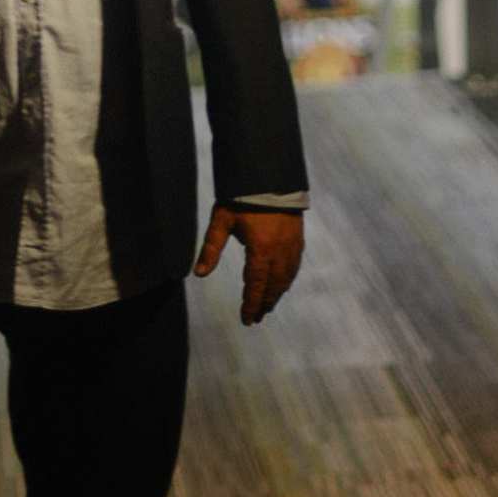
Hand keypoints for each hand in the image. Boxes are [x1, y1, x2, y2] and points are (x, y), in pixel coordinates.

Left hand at [194, 205, 303, 325]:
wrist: (269, 176)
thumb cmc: (241, 198)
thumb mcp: (221, 221)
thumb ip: (211, 248)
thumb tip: (198, 273)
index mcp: (261, 250)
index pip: (255, 285)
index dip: (251, 304)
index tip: (247, 320)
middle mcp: (280, 251)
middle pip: (273, 286)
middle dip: (264, 303)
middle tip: (257, 318)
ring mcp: (292, 245)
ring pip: (286, 278)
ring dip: (276, 294)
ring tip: (268, 306)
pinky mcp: (298, 238)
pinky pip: (294, 266)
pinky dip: (287, 280)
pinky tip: (282, 284)